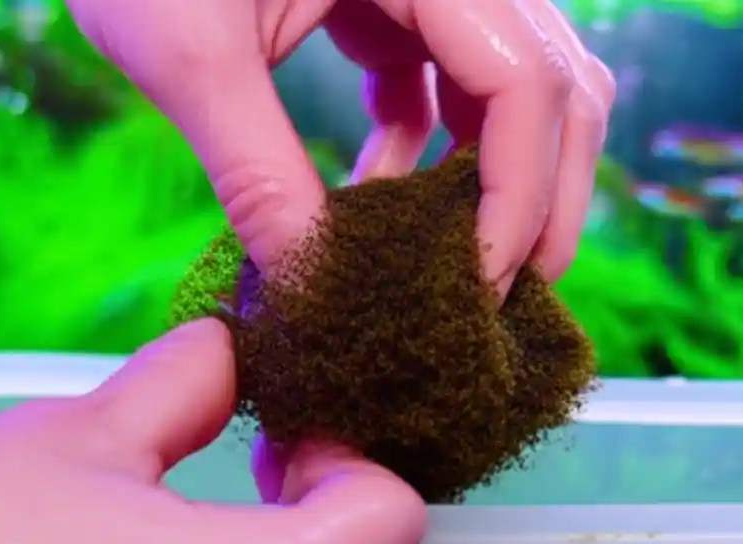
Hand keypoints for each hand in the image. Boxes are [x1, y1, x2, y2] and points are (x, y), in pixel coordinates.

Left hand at [68, 0, 615, 296]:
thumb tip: (312, 287)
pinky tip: (379, 196)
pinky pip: (448, 81)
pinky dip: (432, 148)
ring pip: (515, 85)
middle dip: (537, 195)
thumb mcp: (188, 53)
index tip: (477, 285)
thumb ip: (256, 172)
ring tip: (449, 260)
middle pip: (554, 84)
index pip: (528, 81)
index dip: (519, 193)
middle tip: (496, 292)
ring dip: (494, 176)